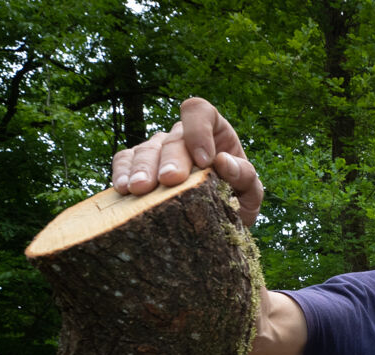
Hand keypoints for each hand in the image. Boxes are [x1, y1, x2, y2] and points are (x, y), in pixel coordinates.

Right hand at [111, 97, 263, 226]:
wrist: (219, 221)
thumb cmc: (237, 200)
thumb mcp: (251, 192)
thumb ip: (245, 176)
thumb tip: (223, 161)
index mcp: (214, 132)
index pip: (200, 112)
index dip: (199, 130)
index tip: (205, 161)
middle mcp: (183, 136)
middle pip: (173, 138)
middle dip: (172, 159)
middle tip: (170, 179)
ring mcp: (158, 148)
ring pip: (147, 149)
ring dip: (143, 168)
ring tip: (141, 188)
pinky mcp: (138, 165)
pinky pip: (125, 160)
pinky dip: (123, 172)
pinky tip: (124, 189)